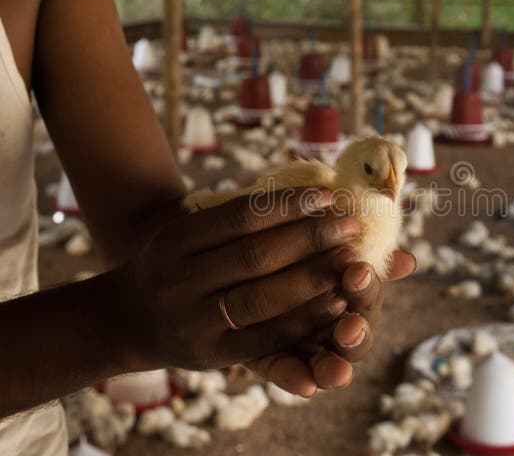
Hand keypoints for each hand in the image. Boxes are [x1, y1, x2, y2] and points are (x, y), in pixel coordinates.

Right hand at [106, 188, 360, 388]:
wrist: (125, 321)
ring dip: (315, 278)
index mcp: (174, 241)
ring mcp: (193, 322)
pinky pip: (267, 336)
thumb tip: (308, 194)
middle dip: (311, 238)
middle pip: (256, 255)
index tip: (330, 195)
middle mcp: (178, 281)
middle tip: (352, 225)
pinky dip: (305, 319)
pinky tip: (337, 304)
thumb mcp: (186, 232)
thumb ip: (235, 217)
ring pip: (263, 297)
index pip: (242, 216)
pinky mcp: (212, 354)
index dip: (290, 205)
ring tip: (353, 262)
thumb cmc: (172, 265)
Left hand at [248, 250, 415, 393]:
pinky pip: (284, 374)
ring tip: (338, 370)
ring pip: (326, 364)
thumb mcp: (324, 243)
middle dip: (356, 333)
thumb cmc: (296, 246)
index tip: (359, 272)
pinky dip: (295, 380)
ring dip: (334, 365)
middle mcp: (334, 328)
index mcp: (352, 298)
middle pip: (354, 338)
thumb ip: (361, 248)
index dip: (367, 289)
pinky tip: (305, 388)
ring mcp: (305, 348)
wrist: (235, 260)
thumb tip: (408, 260)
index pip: (367, 298)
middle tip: (351, 326)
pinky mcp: (270, 360)